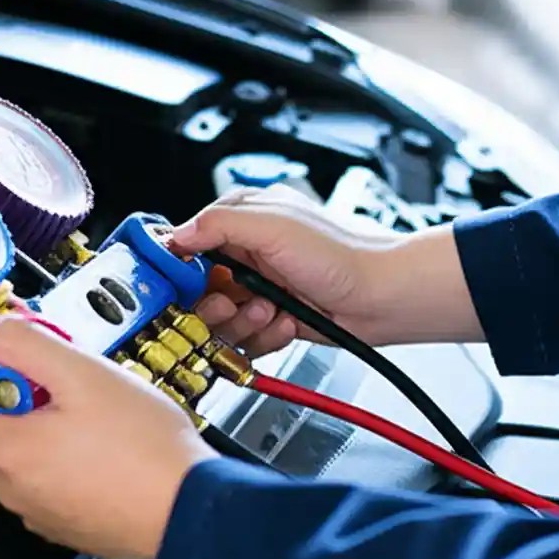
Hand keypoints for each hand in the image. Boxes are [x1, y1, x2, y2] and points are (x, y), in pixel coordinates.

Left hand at [0, 313, 216, 558]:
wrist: (189, 509)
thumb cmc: (142, 445)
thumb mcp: (84, 374)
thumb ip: (26, 346)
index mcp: (8, 450)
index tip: (28, 369)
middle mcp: (15, 490)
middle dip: (31, 405)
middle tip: (77, 390)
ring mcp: (44, 515)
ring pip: (33, 462)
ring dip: (56, 437)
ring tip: (105, 423)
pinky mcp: (74, 530)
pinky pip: (60, 489)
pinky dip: (77, 469)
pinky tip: (116, 454)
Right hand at [171, 185, 483, 355]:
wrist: (384, 296)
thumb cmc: (343, 253)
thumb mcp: (273, 225)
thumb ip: (219, 224)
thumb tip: (176, 235)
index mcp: (244, 219)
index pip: (188, 241)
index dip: (177, 266)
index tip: (174, 286)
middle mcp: (250, 253)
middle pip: (199, 289)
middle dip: (213, 302)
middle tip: (231, 303)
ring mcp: (261, 288)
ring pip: (220, 319)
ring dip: (242, 321)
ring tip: (268, 311)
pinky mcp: (272, 320)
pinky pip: (246, 339)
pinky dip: (264, 336)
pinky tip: (285, 323)